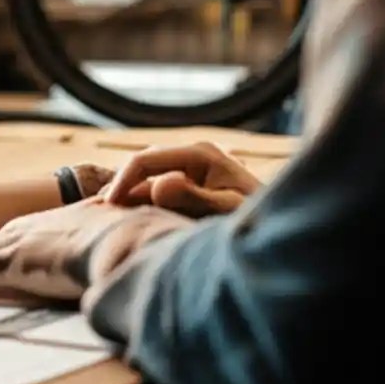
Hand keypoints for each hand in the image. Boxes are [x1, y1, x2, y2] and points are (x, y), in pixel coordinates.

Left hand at [0, 200, 190, 300]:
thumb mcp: (125, 233)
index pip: (26, 229)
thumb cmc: (135, 238)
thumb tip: (137, 250)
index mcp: (62, 218)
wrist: (127, 237)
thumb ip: (119, 241)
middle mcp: (36, 225)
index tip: (3, 251)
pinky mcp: (11, 262)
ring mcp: (21, 241)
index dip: (12, 241)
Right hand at [98, 142, 260, 216]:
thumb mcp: (227, 210)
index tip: (107, 209)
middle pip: (144, 166)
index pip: (145, 160)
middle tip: (99, 215)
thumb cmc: (259, 219)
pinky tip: (131, 217)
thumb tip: (160, 185)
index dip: (122, 182)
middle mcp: (195, 154)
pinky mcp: (195, 183)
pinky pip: (161, 188)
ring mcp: (195, 168)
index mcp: (200, 154)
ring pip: (151, 177)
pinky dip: (144, 201)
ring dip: (132, 196)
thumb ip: (194, 198)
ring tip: (108, 217)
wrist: (285, 229)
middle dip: (123, 188)